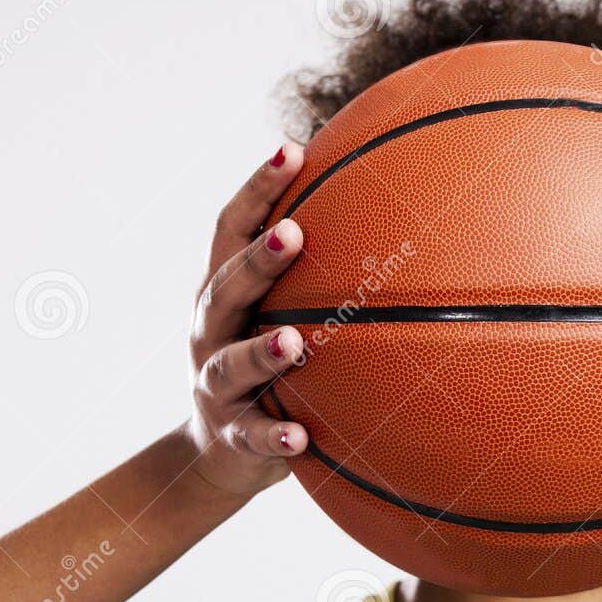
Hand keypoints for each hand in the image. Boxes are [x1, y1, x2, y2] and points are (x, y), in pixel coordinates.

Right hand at [185, 145, 310, 496]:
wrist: (220, 450)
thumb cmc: (266, 365)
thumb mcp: (278, 314)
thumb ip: (313, 274)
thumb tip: (391, 212)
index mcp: (223, 292)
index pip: (231, 230)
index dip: (257, 190)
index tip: (291, 150)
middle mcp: (211, 331)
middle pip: (225, 288)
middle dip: (257, 262)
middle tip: (292, 235)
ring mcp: (216, 385)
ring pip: (230, 364)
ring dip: (260, 353)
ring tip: (292, 342)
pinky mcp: (233, 435)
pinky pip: (253, 437)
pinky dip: (274, 437)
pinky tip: (301, 438)